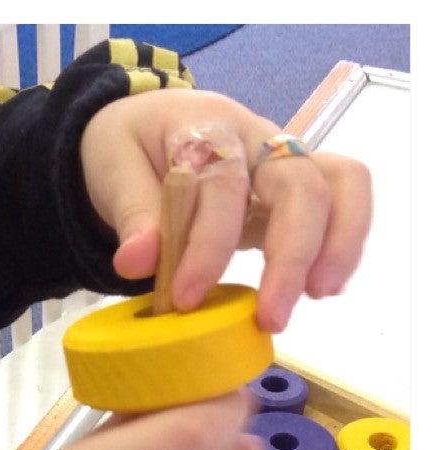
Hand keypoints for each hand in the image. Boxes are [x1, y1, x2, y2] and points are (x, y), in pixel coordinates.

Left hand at [80, 90, 372, 331]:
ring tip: (317, 296)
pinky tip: (324, 285)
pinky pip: (342, 197)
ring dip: (337, 241)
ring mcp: (284, 162)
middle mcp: (258, 140)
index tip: (185, 299)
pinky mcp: (296, 186)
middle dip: (291, 254)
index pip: (223, 184)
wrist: (147, 124)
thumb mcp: (113, 170)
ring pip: (339, 183)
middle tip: (270, 317)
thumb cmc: (130, 149)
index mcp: (208, 130)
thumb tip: (137, 262)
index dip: (208, 245)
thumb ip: (132, 213)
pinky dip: (345, 237)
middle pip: (299, 183)